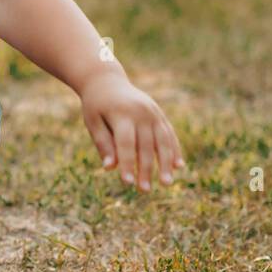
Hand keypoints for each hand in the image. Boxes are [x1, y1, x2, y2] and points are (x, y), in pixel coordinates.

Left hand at [79, 70, 184, 190]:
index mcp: (121, 114)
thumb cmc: (96, 106)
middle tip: (144, 190)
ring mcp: (153, 112)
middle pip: (145, 145)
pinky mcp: (159, 114)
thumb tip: (110, 168)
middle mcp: (141, 112)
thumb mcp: (93, 122)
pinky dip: (174, 150)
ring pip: (163, 141)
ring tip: (166, 183)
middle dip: (146, 169)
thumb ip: (103, 144)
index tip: (127, 183)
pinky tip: (178, 166)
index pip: (125, 143)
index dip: (127, 163)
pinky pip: (169, 134)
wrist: (107, 81)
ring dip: (166, 163)